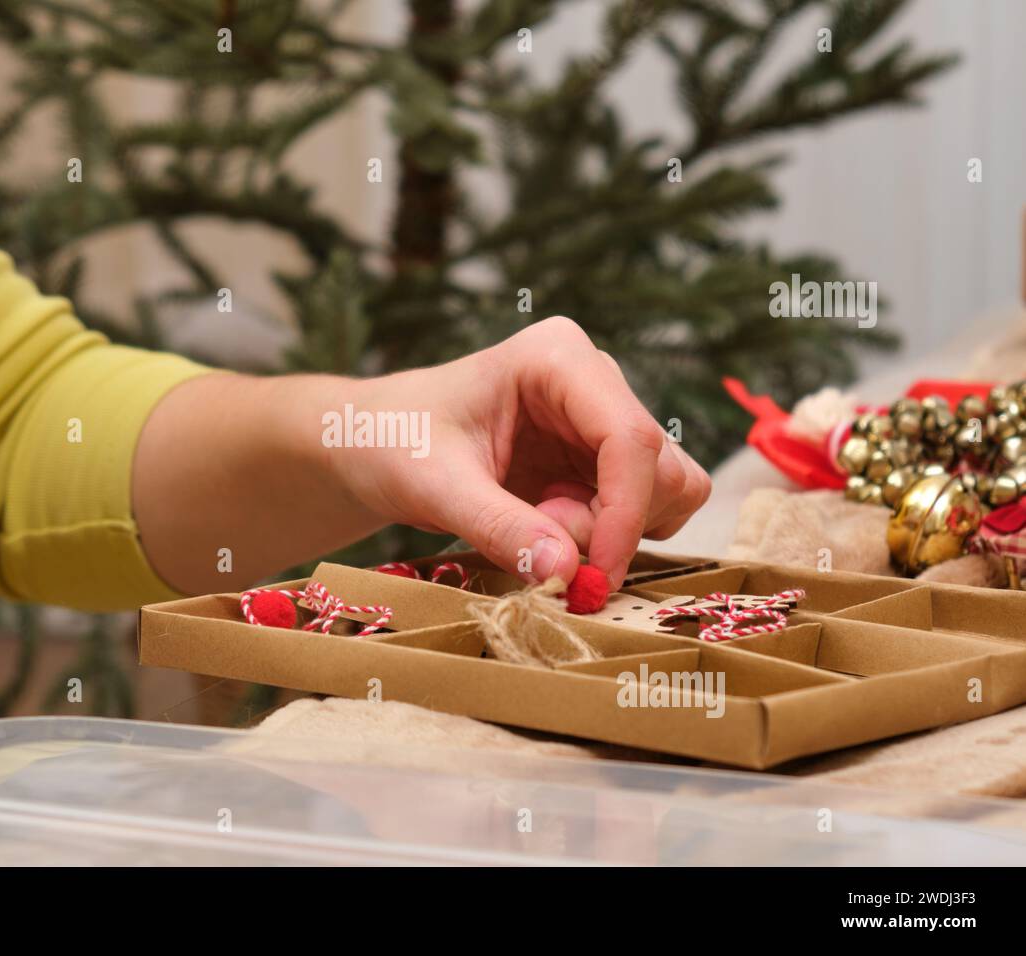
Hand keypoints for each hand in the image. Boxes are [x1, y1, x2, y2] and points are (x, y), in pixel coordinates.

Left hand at [329, 317, 710, 587]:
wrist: (375, 444)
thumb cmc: (394, 442)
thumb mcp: (435, 487)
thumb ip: (499, 527)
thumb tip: (568, 570)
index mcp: (557, 358)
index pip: (629, 436)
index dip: (625, 512)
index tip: (595, 572)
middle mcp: (594, 381)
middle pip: (661, 468)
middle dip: (612, 524)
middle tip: (539, 541)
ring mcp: (602, 421)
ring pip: (666, 491)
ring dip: (610, 531)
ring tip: (534, 524)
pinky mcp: (600, 460)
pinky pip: (641, 510)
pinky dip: (605, 536)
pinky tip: (543, 524)